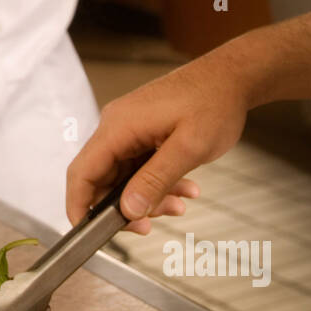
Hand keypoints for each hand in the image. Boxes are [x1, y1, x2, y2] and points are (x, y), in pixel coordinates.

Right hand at [66, 54, 249, 233]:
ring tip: (179, 205)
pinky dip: (157, 182)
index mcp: (118, 127)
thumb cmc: (214, 102)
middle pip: (101, 179)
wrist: (231, 77)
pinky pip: (138, 166)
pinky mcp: (142, 133)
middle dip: (123, 207)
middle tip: (148, 225)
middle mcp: (116, 127)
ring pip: (123, 177)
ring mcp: (129, 129)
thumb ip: (155, 181)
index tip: (85, 233)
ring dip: (148, 196)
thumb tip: (127, 210)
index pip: (81, 172)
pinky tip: (184, 189)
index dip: (78, 205)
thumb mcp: (188, 148)